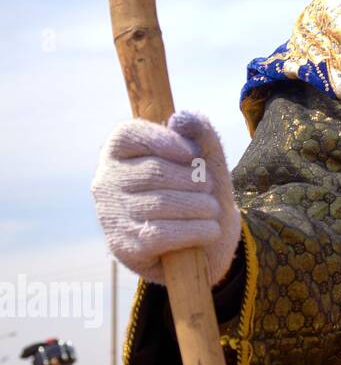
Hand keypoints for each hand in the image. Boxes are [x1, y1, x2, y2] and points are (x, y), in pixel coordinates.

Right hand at [91, 111, 239, 285]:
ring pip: (161, 203)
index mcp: (119, 153)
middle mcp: (106, 182)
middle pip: (154, 171)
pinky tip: (209, 230)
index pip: (129, 134)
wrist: (205, 246)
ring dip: (201, 207)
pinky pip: (162, 233)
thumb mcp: (207, 162)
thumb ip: (200, 133)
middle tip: (208, 189)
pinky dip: (196, 231)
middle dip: (194, 180)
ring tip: (211, 210)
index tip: (194, 155)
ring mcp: (112, 215)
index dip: (166, 141)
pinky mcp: (123, 246)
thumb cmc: (200, 194)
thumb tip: (180, 117)